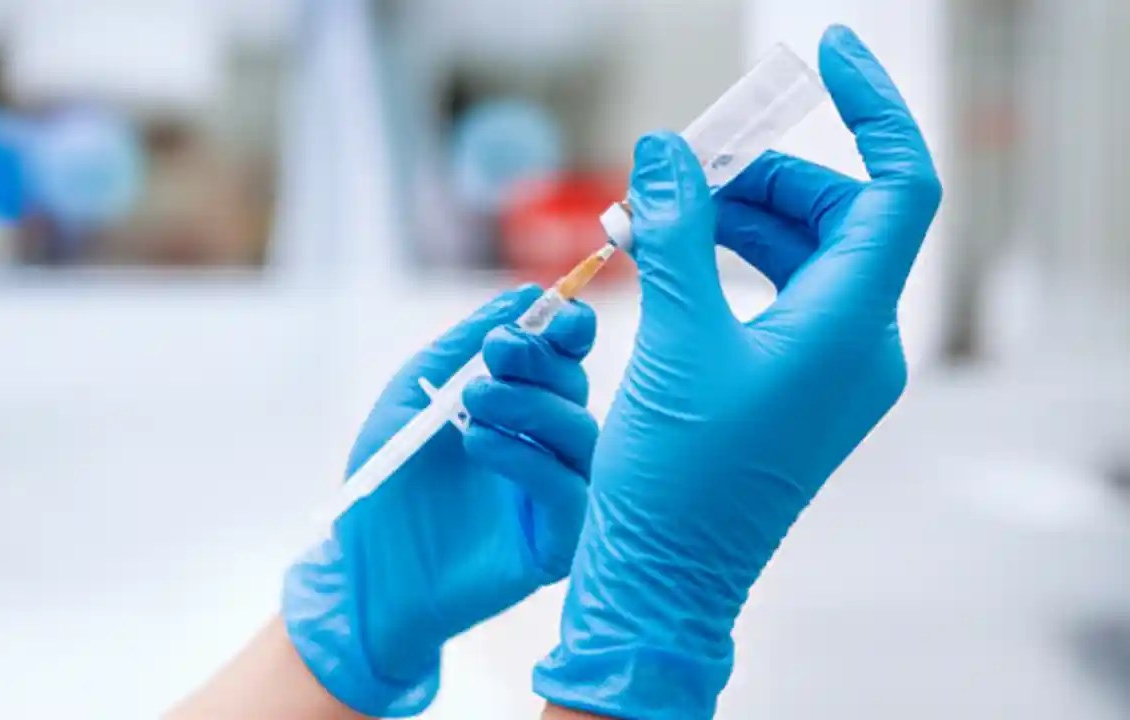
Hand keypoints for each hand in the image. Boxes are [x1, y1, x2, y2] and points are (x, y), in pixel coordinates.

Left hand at [285, 285, 597, 716]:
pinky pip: (569, 493)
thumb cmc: (389, 485)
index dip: (569, 332)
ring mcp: (554, 497)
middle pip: (576, 390)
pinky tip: (479, 443)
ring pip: (583, 437)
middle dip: (541, 361)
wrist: (362, 572)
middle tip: (497, 352)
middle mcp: (546, 448)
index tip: (557, 310)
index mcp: (520, 410)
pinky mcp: (555, 544)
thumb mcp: (412, 398)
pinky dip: (530, 459)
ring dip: (532, 405)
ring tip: (475, 401)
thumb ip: (461, 348)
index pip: (564, 362)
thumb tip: (522, 295)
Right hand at [534, 26, 940, 717]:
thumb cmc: (678, 478)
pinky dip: (729, 264)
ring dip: (731, 219)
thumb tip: (665, 153)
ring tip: (652, 214)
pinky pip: (777, 296)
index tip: (828, 53)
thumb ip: (675, 232)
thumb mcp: (673, 337)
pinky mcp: (794, 385)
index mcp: (851, 326)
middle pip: (833, 213)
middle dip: (757, 175)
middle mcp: (857, 342)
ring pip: (800, 253)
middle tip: (675, 164)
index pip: (895, 186)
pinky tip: (670, 258)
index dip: (871, 108)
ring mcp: (829, 367)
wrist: (667, 577)